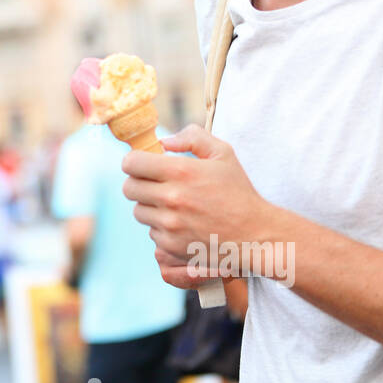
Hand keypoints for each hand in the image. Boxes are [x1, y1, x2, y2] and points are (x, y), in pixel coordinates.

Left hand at [122, 123, 277, 289]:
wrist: (254, 235)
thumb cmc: (238, 191)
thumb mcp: (223, 154)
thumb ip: (193, 137)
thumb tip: (164, 142)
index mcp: (181, 171)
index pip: (132, 163)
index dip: (133, 162)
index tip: (142, 165)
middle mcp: (172, 198)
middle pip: (129, 188)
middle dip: (139, 183)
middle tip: (154, 184)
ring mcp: (170, 224)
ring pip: (138, 211)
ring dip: (149, 206)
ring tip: (171, 204)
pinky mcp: (171, 245)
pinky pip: (151, 232)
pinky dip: (161, 227)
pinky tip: (181, 223)